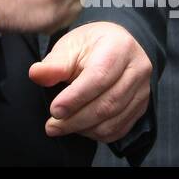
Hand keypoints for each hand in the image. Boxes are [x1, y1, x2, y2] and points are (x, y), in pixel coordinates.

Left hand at [28, 21, 151, 143]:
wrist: (115, 46)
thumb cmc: (90, 46)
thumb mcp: (70, 46)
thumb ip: (54, 63)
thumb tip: (36, 74)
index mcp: (119, 47)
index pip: (99, 77)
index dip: (75, 97)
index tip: (54, 110)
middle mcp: (137, 69)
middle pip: (108, 103)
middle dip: (76, 119)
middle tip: (52, 126)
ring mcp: (142, 90)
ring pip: (114, 119)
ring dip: (84, 128)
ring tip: (61, 126)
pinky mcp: (141, 106)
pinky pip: (120, 128)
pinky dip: (97, 133)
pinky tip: (80, 127)